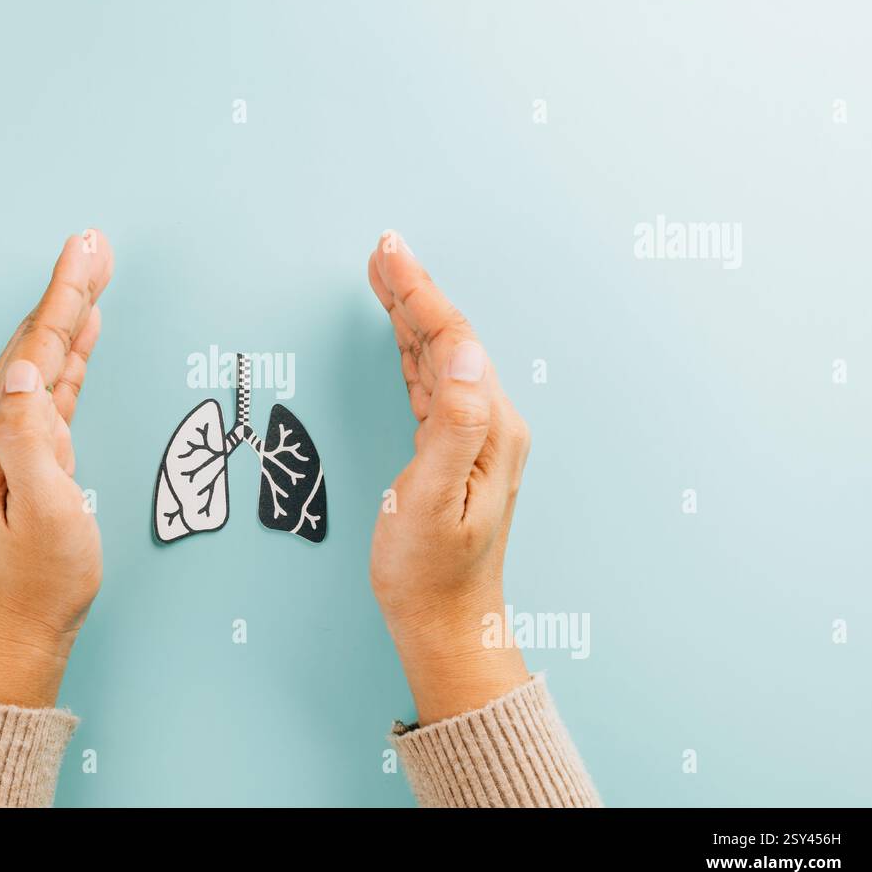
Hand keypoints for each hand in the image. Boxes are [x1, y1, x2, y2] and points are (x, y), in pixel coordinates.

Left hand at [0, 230, 114, 707]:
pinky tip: (86, 331)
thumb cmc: (38, 575)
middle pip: (39, 336)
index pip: (36, 343)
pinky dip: (75, 350)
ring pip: (49, 354)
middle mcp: (0, 422)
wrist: (25, 623)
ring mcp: (16, 435)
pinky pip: (58, 384)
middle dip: (69, 286)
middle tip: (94, 242)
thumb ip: (28, 436)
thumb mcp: (40, 506)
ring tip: (94, 269)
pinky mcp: (37, 451)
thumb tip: (25, 366)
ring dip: (73, 310)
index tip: (85, 248)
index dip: (64, 293)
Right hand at [367, 231, 531, 724]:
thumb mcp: (431, 498)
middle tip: (382, 248)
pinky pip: (429, 383)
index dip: (418, 293)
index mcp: (488, 428)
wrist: (444, 623)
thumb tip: (460, 350)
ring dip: (410, 314)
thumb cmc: (431, 572)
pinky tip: (400, 338)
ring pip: (437, 357)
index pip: (452, 341)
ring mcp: (473, 438)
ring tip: (385, 275)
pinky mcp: (453, 451)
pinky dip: (410, 351)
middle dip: (413, 290)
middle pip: (447, 339)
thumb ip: (451, 422)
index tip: (390, 251)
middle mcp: (488, 425)